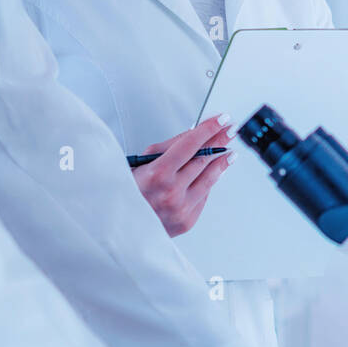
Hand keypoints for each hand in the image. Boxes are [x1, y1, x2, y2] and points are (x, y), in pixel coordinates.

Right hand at [131, 114, 234, 235]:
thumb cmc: (125, 192)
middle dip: (220, 141)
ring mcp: (180, 209)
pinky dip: (208, 182)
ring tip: (229, 151)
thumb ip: (168, 149)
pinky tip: (214, 173)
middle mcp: (170, 193)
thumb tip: (195, 135)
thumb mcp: (139, 163)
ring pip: (210, 179)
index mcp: (156, 175)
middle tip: (229, 131)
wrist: (118, 226)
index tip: (221, 120)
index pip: (190, 144)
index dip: (208, 129)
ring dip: (222, 162)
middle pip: (204, 160)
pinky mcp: (186, 221)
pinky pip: (203, 196)